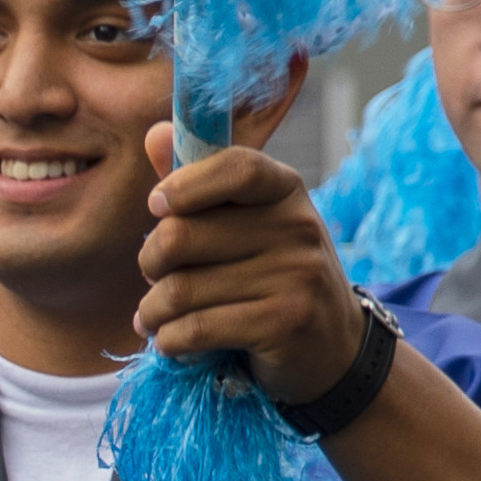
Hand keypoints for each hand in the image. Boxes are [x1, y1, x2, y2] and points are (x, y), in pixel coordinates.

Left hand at [133, 140, 372, 411]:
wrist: (332, 348)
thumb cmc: (273, 278)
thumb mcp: (247, 224)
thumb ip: (199, 183)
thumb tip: (156, 132)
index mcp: (285, 190)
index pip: (235, 165)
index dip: (184, 184)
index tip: (157, 205)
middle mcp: (296, 226)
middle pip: (179, 236)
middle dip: (149, 263)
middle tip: (154, 278)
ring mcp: (296, 275)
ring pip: (179, 290)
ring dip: (152, 312)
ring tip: (154, 318)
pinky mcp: (285, 322)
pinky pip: (195, 329)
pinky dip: (169, 341)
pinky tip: (172, 342)